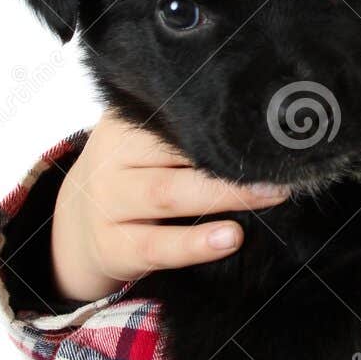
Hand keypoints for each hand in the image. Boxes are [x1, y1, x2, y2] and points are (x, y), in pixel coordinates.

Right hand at [49, 109, 289, 304]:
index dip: (224, 119)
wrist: (76, 227)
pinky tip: (230, 239)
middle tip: (285, 162)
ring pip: (168, 194)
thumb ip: (188, 133)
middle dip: (232, 158)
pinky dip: (194, 244)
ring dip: (222, 196)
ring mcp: (107, 201)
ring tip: (269, 196)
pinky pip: (156, 246)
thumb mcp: (148, 146)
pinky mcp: (110, 245)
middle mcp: (111, 155)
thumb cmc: (135, 176)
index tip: (273, 121)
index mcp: (126, 120)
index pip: (177, 113)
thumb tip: (267, 124)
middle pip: (175, 152)